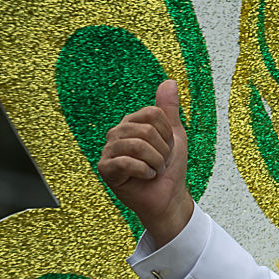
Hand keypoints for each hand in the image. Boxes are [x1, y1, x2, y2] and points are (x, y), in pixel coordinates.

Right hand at [97, 79, 193, 243]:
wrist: (168, 197)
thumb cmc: (169, 168)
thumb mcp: (174, 135)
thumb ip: (168, 109)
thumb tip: (168, 81)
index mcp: (131, 123)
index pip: (153, 114)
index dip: (167, 134)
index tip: (166, 147)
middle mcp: (116, 133)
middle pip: (146, 130)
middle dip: (163, 150)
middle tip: (160, 162)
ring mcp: (108, 150)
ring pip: (138, 145)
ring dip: (156, 162)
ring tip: (153, 170)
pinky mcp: (105, 169)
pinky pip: (127, 162)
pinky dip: (145, 172)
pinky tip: (144, 177)